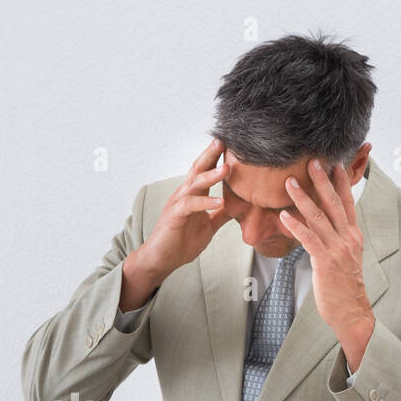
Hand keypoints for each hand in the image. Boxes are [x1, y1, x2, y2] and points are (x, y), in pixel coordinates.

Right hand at [134, 137, 233, 277]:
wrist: (161, 260)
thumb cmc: (181, 242)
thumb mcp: (208, 226)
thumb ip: (221, 214)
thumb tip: (239, 206)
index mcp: (193, 195)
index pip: (205, 171)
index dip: (217, 157)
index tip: (232, 144)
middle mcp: (184, 194)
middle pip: (198, 169)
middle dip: (211, 154)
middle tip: (224, 140)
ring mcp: (178, 204)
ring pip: (195, 184)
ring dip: (211, 175)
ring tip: (227, 168)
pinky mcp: (174, 216)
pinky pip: (190, 205)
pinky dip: (205, 203)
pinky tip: (219, 202)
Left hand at [278, 159, 374, 365]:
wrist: (352, 311)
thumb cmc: (344, 287)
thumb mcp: (344, 258)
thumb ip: (336, 240)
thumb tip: (322, 227)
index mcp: (353, 235)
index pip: (347, 203)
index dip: (341, 182)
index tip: (335, 163)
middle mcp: (347, 238)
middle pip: (334, 203)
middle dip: (322, 180)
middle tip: (313, 161)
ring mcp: (337, 249)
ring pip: (318, 217)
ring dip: (303, 198)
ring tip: (290, 183)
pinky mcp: (325, 262)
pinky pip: (308, 239)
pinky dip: (296, 226)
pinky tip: (284, 216)